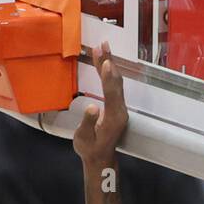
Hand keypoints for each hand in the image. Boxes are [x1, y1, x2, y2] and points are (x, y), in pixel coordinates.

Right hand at [72, 41, 128, 168]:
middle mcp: (120, 109)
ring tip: (102, 47)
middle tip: (102, 45)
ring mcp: (120, 106)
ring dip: (110, 63)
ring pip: (116, 81)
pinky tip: (105, 62)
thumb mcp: (84, 140)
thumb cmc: (90, 149)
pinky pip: (114, 84)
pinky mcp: (117, 105)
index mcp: (112, 117)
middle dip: (109, 62)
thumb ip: (87, 123)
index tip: (106, 62)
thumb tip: (91, 106)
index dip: (108, 78)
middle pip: (115, 82)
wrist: (101, 158)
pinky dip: (109, 71)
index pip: (111, 94)